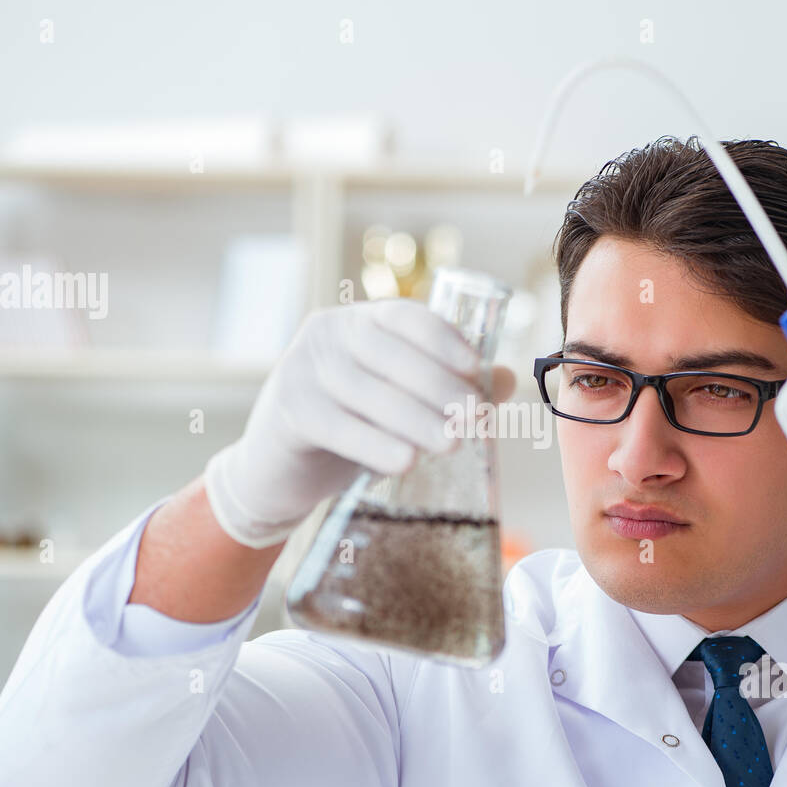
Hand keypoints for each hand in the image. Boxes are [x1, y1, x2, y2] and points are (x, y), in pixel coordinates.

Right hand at [205, 298, 514, 547]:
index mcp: (361, 321)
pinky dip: (374, 444)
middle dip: (438, 386)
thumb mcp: (398, 404)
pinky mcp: (288, 410)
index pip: (406, 316)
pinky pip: (337, 426)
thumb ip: (450, 386)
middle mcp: (329, 334)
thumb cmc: (349, 429)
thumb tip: (508, 379)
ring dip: (414, 418)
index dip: (444, 339)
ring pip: (368, 391)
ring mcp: (302, 368)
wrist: (277, 470)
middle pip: (391, 354)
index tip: (477, 370)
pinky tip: (404, 461)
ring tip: (450, 443)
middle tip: (474, 418)